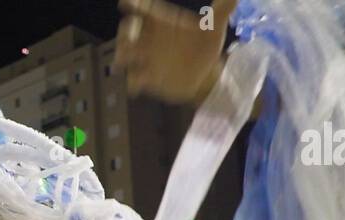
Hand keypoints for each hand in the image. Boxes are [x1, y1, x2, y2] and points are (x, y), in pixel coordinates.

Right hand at [115, 0, 236, 104]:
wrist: (205, 75)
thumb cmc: (205, 47)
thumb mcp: (215, 27)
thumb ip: (223, 8)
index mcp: (162, 22)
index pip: (144, 9)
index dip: (134, 4)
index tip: (127, 2)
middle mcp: (149, 38)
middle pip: (128, 30)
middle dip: (125, 32)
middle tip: (130, 35)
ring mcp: (145, 59)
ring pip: (125, 54)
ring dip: (121, 56)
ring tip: (122, 61)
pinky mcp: (147, 78)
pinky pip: (134, 79)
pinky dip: (133, 82)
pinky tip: (136, 85)